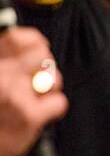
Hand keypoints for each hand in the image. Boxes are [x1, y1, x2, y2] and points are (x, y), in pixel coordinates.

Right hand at [0, 27, 66, 155]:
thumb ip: (5, 65)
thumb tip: (30, 46)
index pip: (17, 38)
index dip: (33, 41)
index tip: (37, 47)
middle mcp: (0, 75)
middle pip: (42, 54)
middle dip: (44, 66)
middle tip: (37, 80)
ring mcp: (14, 94)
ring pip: (53, 78)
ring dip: (49, 89)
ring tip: (34, 100)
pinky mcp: (29, 116)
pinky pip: (58, 103)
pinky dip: (52, 110)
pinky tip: (37, 116)